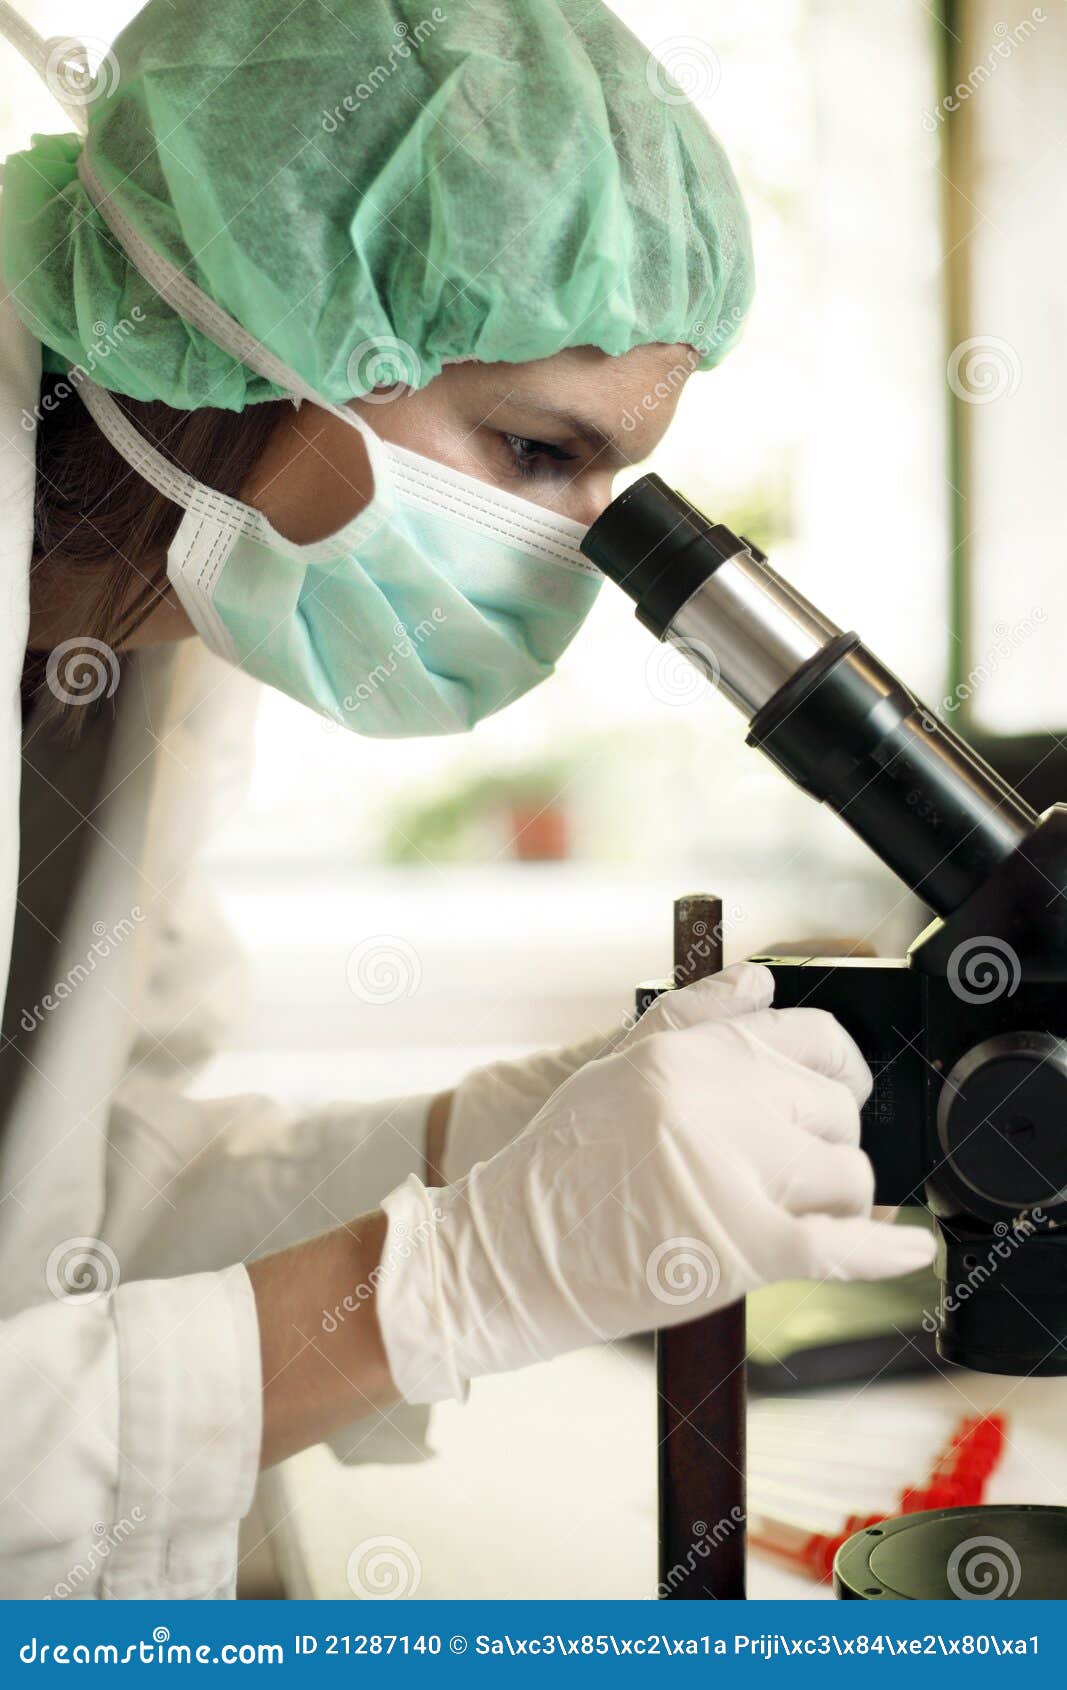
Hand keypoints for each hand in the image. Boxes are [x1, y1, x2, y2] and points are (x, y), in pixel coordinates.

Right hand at [377, 969, 935, 1402]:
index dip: (841, 1069)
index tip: (839, 1094)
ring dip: (840, 1202)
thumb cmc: (554, 1169)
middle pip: (838, 1111)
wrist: (503, 1254)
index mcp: (689, 1054)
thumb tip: (764, 982)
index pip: (812, 1038)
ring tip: (809, 1215)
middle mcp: (719, 1100)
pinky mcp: (744, 1247)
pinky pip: (844, 1247)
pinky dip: (885, 1257)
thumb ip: (692, 1019)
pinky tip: (907, 1255)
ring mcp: (736, 1172)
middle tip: (806, 1172)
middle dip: (832, 1144)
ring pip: (848, 1177)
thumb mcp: (612, 1069)